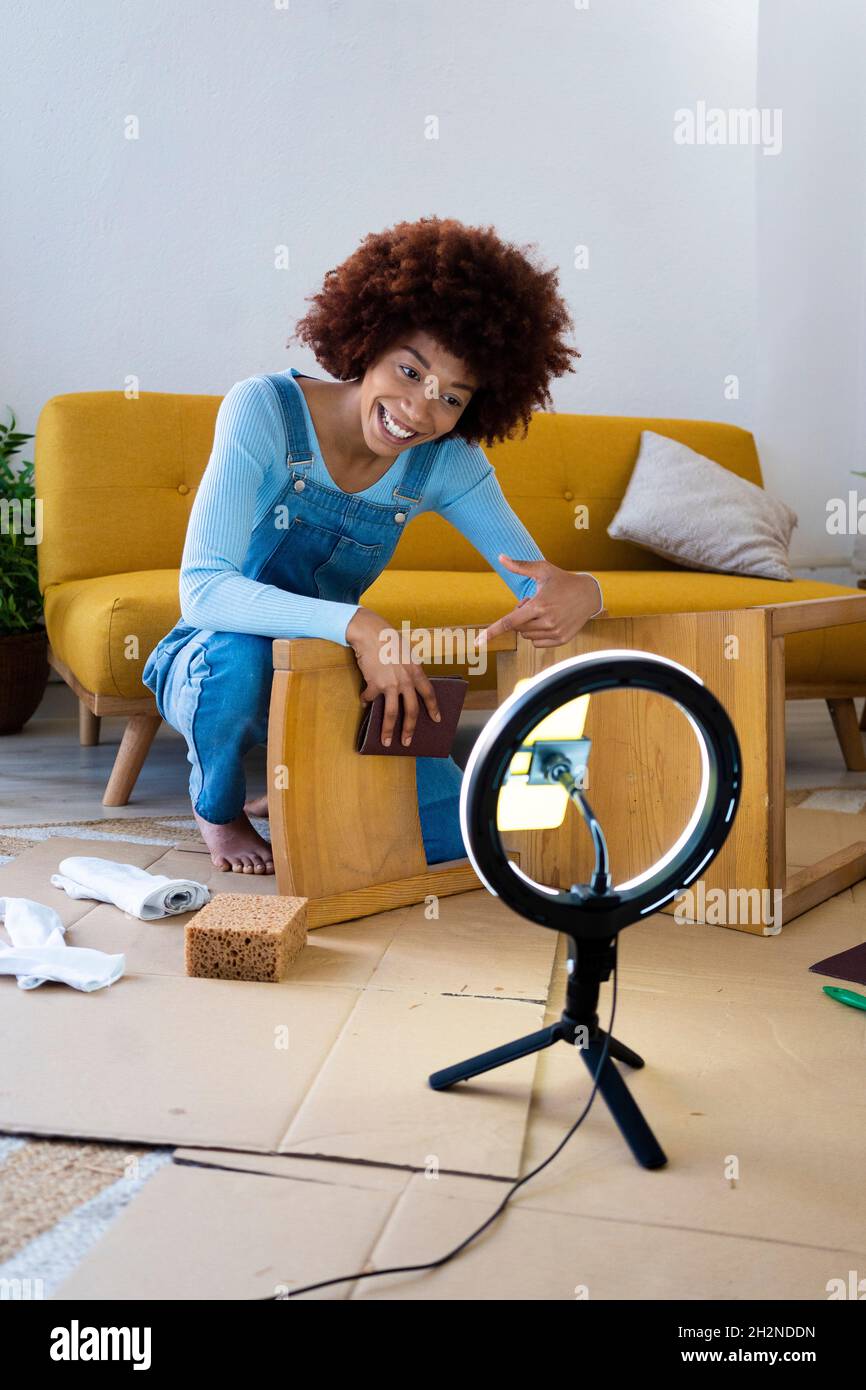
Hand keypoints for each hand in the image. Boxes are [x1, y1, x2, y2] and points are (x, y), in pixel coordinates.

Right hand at [346, 608, 440, 746]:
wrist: (371, 632)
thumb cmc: (388, 639)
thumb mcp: (407, 653)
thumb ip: (409, 670)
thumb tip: (408, 684)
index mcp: (416, 671)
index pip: (429, 694)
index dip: (434, 708)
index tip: (437, 720)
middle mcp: (406, 680)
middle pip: (411, 711)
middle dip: (409, 729)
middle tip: (407, 741)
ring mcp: (390, 683)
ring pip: (391, 713)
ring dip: (388, 730)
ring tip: (386, 740)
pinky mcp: (374, 684)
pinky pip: (370, 698)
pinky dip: (366, 700)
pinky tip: (364, 701)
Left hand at [483, 556, 605, 646]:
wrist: (589, 595)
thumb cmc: (562, 580)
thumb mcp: (542, 570)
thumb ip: (519, 566)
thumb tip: (500, 557)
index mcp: (539, 605)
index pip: (509, 622)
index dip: (492, 631)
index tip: (478, 642)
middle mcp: (547, 622)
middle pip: (518, 628)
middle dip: (520, 616)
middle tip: (534, 604)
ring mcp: (555, 632)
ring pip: (526, 636)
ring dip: (528, 626)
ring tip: (544, 611)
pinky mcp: (561, 640)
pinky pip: (537, 643)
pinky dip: (537, 634)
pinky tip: (549, 621)